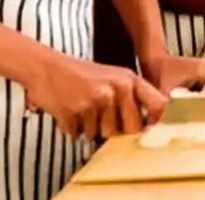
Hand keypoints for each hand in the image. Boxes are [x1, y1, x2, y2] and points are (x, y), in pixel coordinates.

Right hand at [23, 53, 166, 138]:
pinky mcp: (74, 112)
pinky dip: (73, 129)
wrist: (45, 68)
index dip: (158, 122)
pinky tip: (69, 112)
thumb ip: (133, 97)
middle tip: (102, 118)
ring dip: (91, 129)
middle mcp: (117, 89)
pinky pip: (79, 135)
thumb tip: (150, 125)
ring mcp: (95, 101)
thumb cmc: (81, 75)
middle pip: (130, 129)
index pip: (158, 105)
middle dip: (117, 131)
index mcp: (130, 80)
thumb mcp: (115, 77)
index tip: (153, 131)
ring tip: (83, 110)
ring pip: (102, 134)